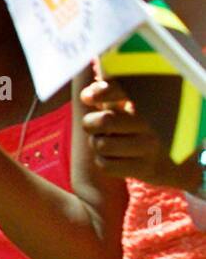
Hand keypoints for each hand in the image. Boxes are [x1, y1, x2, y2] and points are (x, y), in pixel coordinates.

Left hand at [80, 75, 200, 189]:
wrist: (172, 162)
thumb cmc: (137, 127)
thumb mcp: (127, 107)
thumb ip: (106, 95)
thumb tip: (86, 97)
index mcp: (147, 102)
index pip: (120, 90)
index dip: (100, 93)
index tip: (87, 98)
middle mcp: (152, 123)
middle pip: (104, 121)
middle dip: (90, 124)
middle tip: (94, 127)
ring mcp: (151, 147)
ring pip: (101, 145)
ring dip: (96, 144)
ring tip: (108, 142)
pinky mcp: (146, 168)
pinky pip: (105, 165)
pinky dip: (103, 162)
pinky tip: (115, 158)